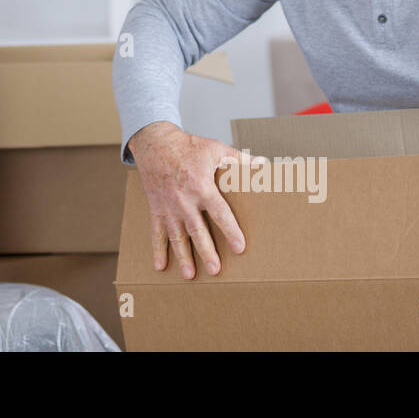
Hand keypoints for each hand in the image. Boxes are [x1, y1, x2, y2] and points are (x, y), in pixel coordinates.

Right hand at [127, 122, 256, 279]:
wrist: (155, 142)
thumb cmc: (188, 146)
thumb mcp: (215, 148)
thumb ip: (239, 159)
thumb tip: (264, 163)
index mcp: (202, 186)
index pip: (219, 212)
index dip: (230, 230)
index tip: (240, 247)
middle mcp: (184, 200)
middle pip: (197, 230)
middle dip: (206, 251)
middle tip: (215, 269)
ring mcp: (168, 206)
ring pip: (176, 236)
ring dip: (183, 256)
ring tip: (190, 275)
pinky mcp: (156, 208)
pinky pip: (156, 232)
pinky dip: (157, 249)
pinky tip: (160, 266)